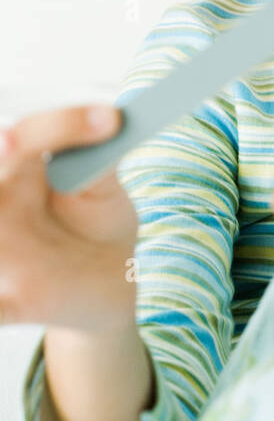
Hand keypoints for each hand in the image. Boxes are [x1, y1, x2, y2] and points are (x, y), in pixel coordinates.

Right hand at [0, 104, 138, 329]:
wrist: (110, 282)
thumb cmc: (99, 224)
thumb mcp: (105, 191)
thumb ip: (102, 162)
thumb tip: (116, 123)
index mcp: (22, 172)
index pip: (29, 138)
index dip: (62, 126)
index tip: (111, 120)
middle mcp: (3, 208)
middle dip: (3, 153)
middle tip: (15, 143)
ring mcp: (6, 255)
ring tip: (6, 160)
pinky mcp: (17, 301)